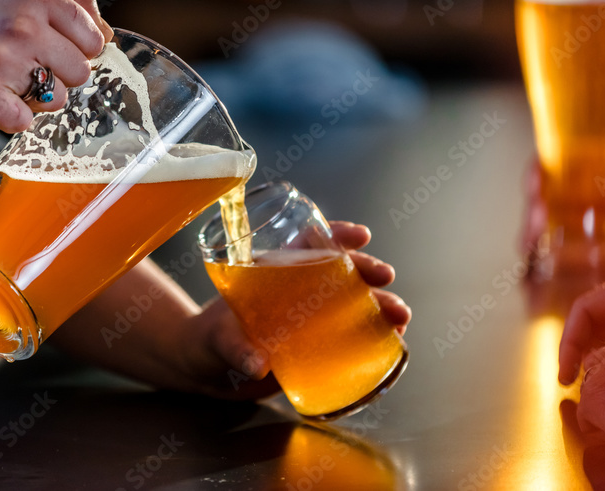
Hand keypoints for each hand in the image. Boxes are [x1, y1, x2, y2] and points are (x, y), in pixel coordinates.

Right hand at [0, 0, 112, 133]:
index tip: (56, 53)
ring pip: (57, 100)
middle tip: (23, 70)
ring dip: (35, 100)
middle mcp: (21, 24)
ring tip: (5, 83)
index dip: (81, 52)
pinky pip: (25, 121)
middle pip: (81, 72)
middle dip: (58, 77)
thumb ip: (67, 4)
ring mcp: (1, 59)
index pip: (95, 37)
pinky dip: (11, 118)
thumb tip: (107, 32)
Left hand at [178, 222, 410, 398]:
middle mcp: (300, 290)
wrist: (205, 369)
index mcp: (275, 272)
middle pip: (341, 271)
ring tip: (399, 318)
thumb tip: (256, 363)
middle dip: (368, 270)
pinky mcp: (318, 347)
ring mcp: (312, 319)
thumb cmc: (207, 339)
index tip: (360, 235)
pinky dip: (376, 335)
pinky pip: (353, 336)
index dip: (337, 235)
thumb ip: (234, 347)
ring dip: (381, 305)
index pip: (309, 242)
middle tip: (385, 278)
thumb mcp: (218, 338)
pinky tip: (394, 340)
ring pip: (354, 303)